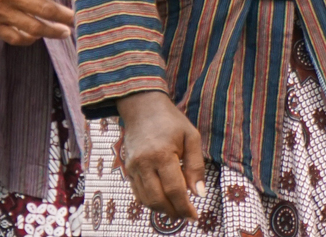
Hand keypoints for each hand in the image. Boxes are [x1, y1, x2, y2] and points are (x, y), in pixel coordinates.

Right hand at [116, 91, 205, 218]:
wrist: (143, 108)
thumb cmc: (171, 122)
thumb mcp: (191, 137)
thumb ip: (195, 166)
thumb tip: (198, 193)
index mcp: (161, 154)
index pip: (174, 189)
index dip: (185, 206)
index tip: (195, 216)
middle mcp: (143, 164)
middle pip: (158, 199)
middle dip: (173, 212)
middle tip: (186, 216)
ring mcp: (132, 167)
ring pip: (146, 200)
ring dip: (162, 210)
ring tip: (177, 211)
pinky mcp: (127, 169)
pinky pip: (137, 193)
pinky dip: (150, 202)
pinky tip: (163, 201)